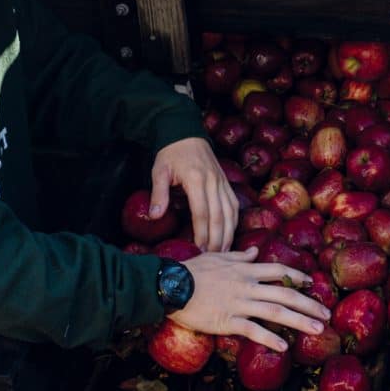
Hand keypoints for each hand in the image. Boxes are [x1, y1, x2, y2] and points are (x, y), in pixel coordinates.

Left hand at [150, 136, 238, 252]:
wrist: (186, 134)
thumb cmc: (171, 154)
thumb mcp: (159, 171)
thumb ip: (158, 194)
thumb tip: (155, 216)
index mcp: (196, 180)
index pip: (201, 212)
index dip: (201, 233)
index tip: (199, 249)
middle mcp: (213, 182)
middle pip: (219, 216)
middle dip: (217, 239)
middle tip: (212, 257)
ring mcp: (222, 182)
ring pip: (230, 212)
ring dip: (228, 233)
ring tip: (224, 251)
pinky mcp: (226, 182)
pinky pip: (234, 204)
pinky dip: (234, 221)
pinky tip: (231, 233)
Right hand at [171, 247, 330, 354]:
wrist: (171, 286)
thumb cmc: (192, 271)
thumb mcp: (218, 257)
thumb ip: (241, 256)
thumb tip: (256, 250)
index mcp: (245, 270)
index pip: (278, 271)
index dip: (297, 277)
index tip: (312, 284)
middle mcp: (247, 285)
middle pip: (285, 293)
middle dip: (308, 304)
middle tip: (326, 314)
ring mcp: (239, 303)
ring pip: (275, 311)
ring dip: (299, 321)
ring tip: (317, 330)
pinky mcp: (228, 320)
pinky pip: (253, 330)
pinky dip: (269, 338)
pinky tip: (284, 346)